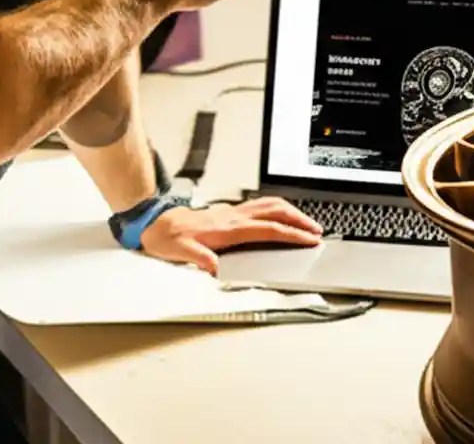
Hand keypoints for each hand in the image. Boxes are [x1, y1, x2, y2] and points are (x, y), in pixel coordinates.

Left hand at [139, 197, 321, 274]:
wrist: (156, 223)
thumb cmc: (169, 238)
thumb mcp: (180, 252)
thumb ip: (198, 258)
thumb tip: (214, 268)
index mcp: (229, 228)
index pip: (270, 229)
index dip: (293, 234)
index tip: (309, 239)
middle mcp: (235, 217)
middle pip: (277, 211)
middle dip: (300, 219)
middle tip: (317, 230)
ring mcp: (234, 212)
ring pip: (271, 204)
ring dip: (292, 211)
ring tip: (306, 222)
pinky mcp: (231, 212)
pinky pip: (262, 205)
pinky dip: (279, 208)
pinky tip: (282, 215)